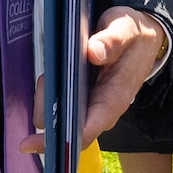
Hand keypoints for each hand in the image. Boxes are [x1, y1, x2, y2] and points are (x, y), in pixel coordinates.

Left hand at [20, 6, 168, 153]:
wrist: (141, 35)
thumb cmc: (132, 34)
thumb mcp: (125, 30)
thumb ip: (112, 41)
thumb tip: (94, 52)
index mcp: (114, 99)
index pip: (86, 130)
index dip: (60, 140)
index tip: (31, 142)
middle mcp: (101, 109)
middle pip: (66, 128)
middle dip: (46, 110)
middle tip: (44, 80)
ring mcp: (91, 105)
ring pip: (59, 116)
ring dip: (46, 99)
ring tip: (49, 73)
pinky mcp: (83, 98)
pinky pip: (60, 105)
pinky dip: (49, 95)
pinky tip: (50, 78)